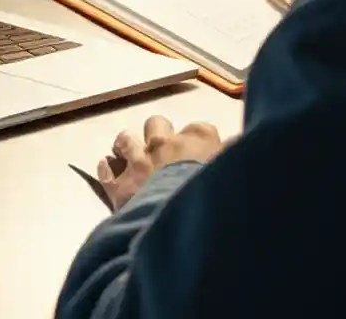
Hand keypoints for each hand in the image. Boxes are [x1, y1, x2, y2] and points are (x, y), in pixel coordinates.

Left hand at [97, 116, 223, 210]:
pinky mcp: (120, 185)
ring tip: (129, 154)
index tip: (203, 151)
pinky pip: (106, 169)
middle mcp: (165, 143)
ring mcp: (139, 161)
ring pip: (126, 139)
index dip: (200, 139)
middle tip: (162, 148)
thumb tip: (240, 144)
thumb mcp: (231, 172)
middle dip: (158, 134)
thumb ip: (234, 156)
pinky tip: (109, 171)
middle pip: (157, 124)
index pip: (200, 128)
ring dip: (127, 145)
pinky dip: (107, 169)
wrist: (181, 220)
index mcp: (197, 139)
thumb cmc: (214, 196)